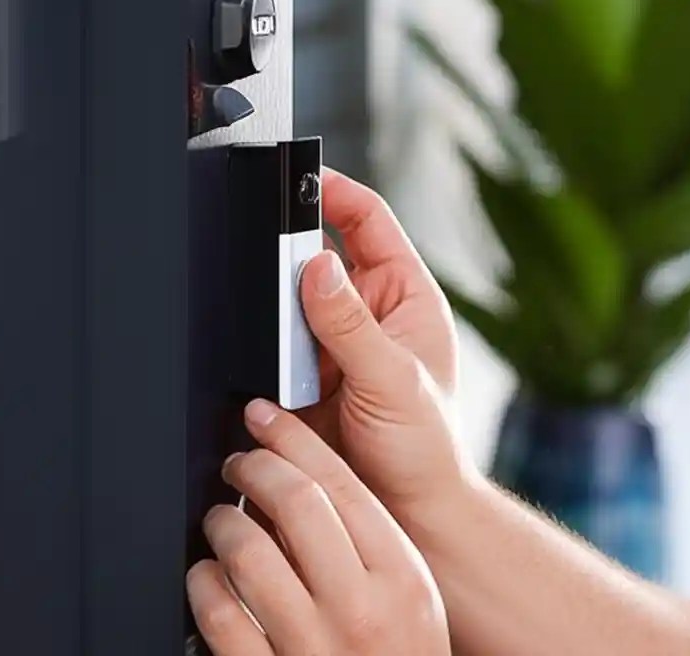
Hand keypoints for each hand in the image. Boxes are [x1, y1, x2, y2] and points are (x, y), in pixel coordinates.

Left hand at [187, 400, 449, 655]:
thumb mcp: (409, 599)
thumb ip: (368, 543)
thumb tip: (304, 475)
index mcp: (403, 579)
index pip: (341, 484)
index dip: (292, 438)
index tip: (264, 418)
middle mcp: (363, 611)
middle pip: (295, 503)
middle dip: (253, 468)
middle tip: (237, 464)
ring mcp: (314, 650)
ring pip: (247, 552)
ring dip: (221, 523)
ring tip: (220, 522)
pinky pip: (219, 615)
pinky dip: (202, 583)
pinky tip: (205, 576)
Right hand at [296, 169, 475, 515]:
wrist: (406, 514)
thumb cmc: (428, 449)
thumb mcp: (395, 379)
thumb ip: (351, 325)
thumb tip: (317, 267)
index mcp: (406, 296)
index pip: (368, 220)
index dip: (335, 191)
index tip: (299, 176)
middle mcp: (369, 313)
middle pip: (319, 256)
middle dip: (291, 255)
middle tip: (269, 259)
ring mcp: (333, 345)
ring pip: (288, 303)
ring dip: (276, 312)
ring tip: (282, 340)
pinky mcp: (303, 379)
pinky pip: (271, 347)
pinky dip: (261, 350)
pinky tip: (265, 366)